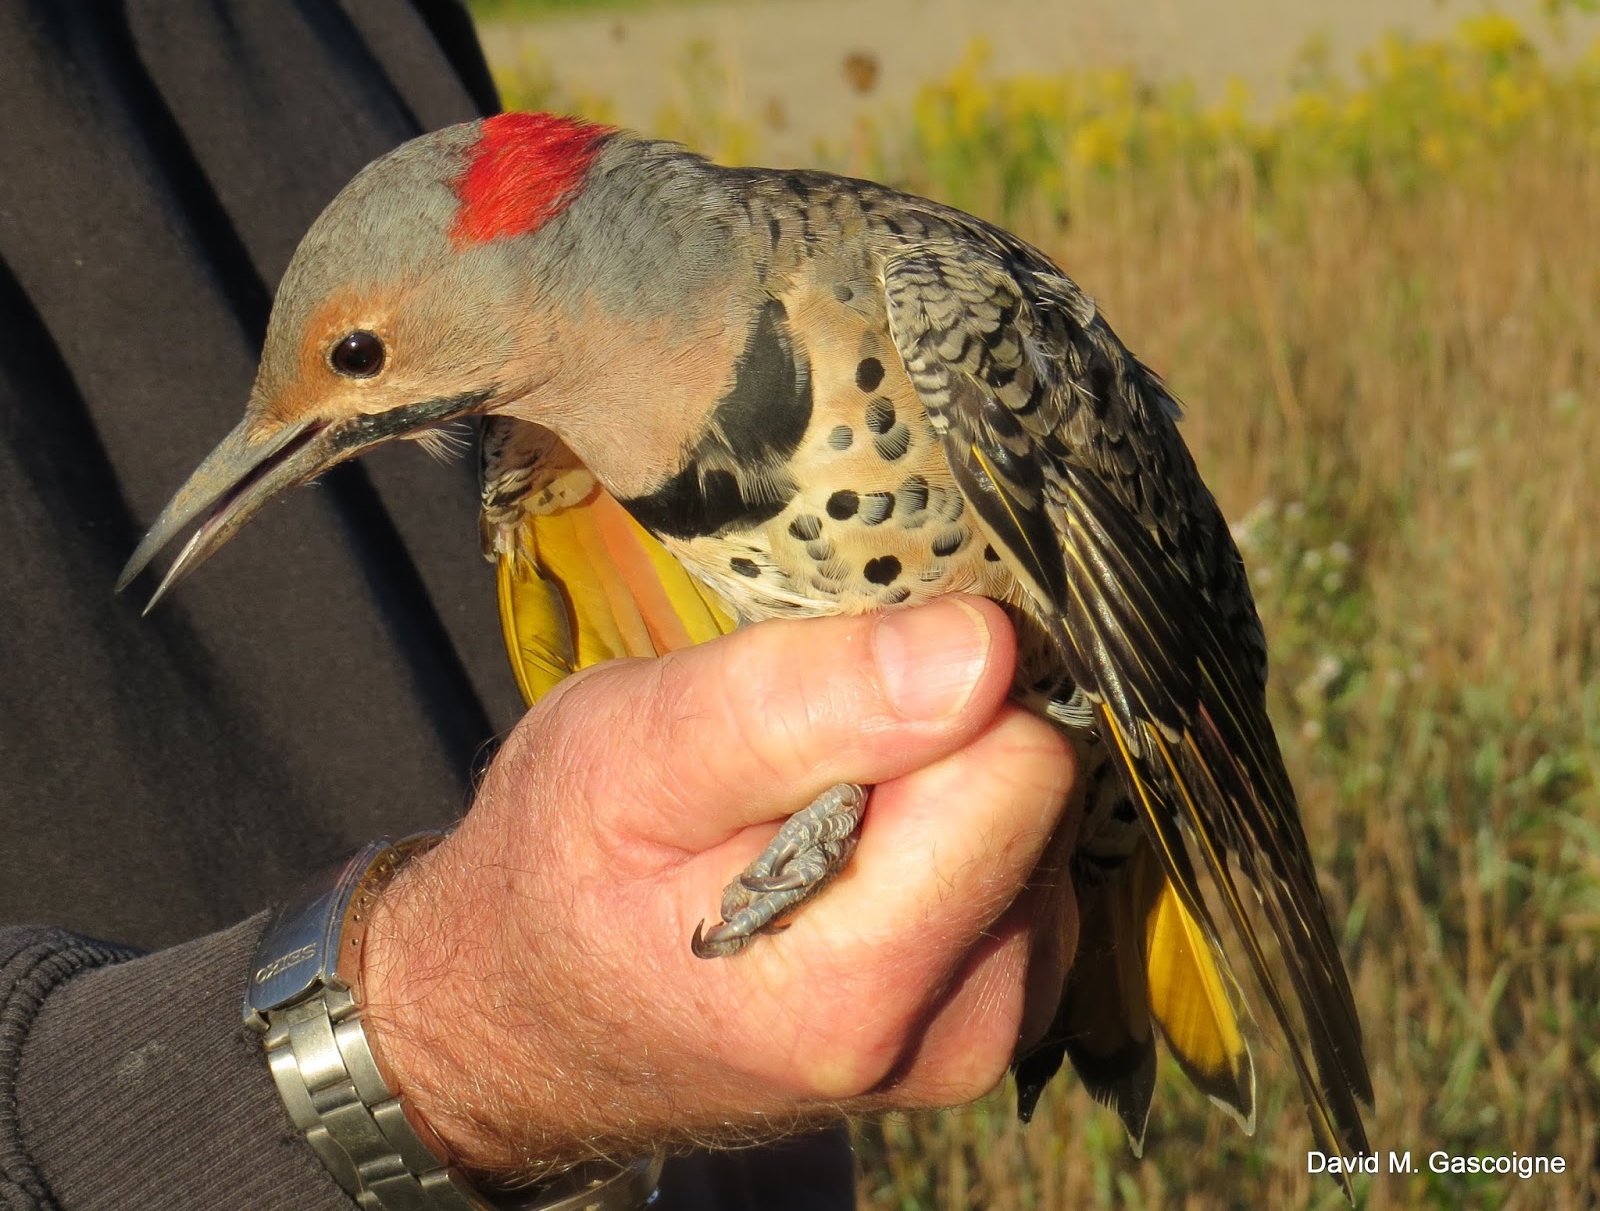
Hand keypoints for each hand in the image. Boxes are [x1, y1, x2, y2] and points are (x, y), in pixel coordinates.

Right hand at [360, 596, 1079, 1180]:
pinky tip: (844, 850)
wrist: (529, 1011)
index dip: (928, 687)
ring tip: (805, 810)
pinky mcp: (988, 1010)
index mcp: (863, 980)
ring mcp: (980, 1031)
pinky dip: (943, 834)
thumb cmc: (559, 871)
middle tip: (797, 761)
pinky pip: (1019, 868)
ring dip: (935, 789)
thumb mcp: (633, 751)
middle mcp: (955, 1029)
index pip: (1019, 759)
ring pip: (1035, 825)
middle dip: (934, 740)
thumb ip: (803, 702)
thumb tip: (983, 649)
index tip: (828, 694)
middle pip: (1039, 795)